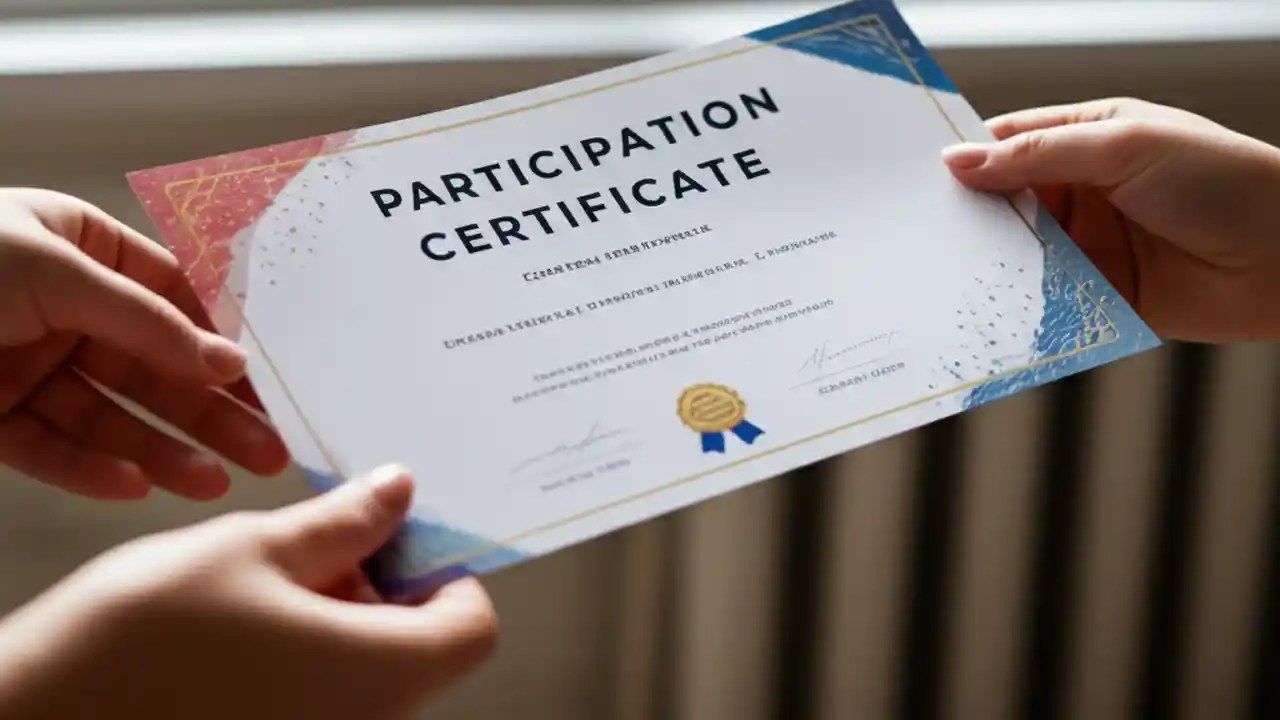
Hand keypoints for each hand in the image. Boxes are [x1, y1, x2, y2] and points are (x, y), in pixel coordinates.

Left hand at [0, 188, 288, 499]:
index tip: (269, 382)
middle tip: (266, 451)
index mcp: (77, 246)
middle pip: (152, 364)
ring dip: (164, 449)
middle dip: (208, 409)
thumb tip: (228, 359)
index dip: (221, 339)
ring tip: (214, 483)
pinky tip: (133, 485)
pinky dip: (90, 468)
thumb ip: (143, 319)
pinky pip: (53, 447)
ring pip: (112, 413)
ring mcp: (26, 362)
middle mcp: (60, 305)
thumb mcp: (51, 270)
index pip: (173, 295)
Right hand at [0, 465, 497, 719]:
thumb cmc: (139, 639)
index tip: (396, 535)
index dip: (444, 573)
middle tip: (315, 542)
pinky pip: (320, 699)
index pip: (470, 625)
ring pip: (366, 672)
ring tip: (262, 579)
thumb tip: (398, 493)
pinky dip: (303, 657)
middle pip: (419, 648)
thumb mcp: (252, 550)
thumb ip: (341, 525)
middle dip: (379, 588)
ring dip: (336, 618)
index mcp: (382, 673)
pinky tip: (240, 625)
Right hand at [942, 98, 1279, 341]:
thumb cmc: (1222, 182)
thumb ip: (1038, 156)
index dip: (964, 159)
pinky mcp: (1098, 295)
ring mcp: (1090, 246)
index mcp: (1089, 138)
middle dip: (966, 216)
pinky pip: (1044, 299)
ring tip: (938, 272)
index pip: (1008, 144)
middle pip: (1004, 202)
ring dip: (988, 263)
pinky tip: (985, 308)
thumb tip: (957, 161)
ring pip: (1018, 253)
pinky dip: (1017, 304)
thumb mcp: (1124, 147)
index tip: (916, 179)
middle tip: (917, 232)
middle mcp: (1084, 191)